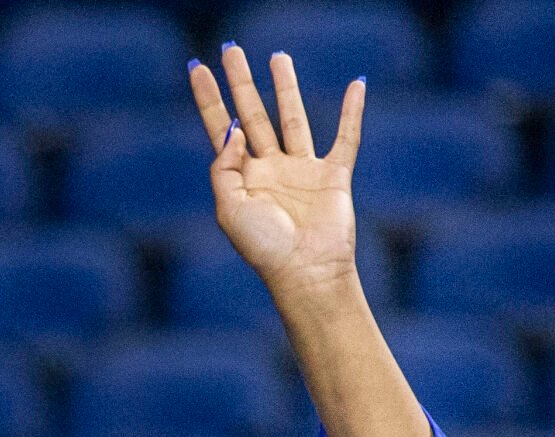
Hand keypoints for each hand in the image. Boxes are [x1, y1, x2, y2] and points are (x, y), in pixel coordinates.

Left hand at [189, 47, 364, 297]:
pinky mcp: (334, 176)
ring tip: (277, 57)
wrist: (306, 271)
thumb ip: (224, 168)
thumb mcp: (229, 209)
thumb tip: (233, 130)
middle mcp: (269, 169)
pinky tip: (357, 84)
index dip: (208, 98)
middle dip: (241, 82)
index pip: (220, 128)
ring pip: (292, 118)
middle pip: (252, 114)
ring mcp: (301, 171)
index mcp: (241, 178)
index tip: (197, 68)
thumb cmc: (264, 248)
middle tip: (232, 48)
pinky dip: (353, 111)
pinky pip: (346, 136)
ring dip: (285, 87)